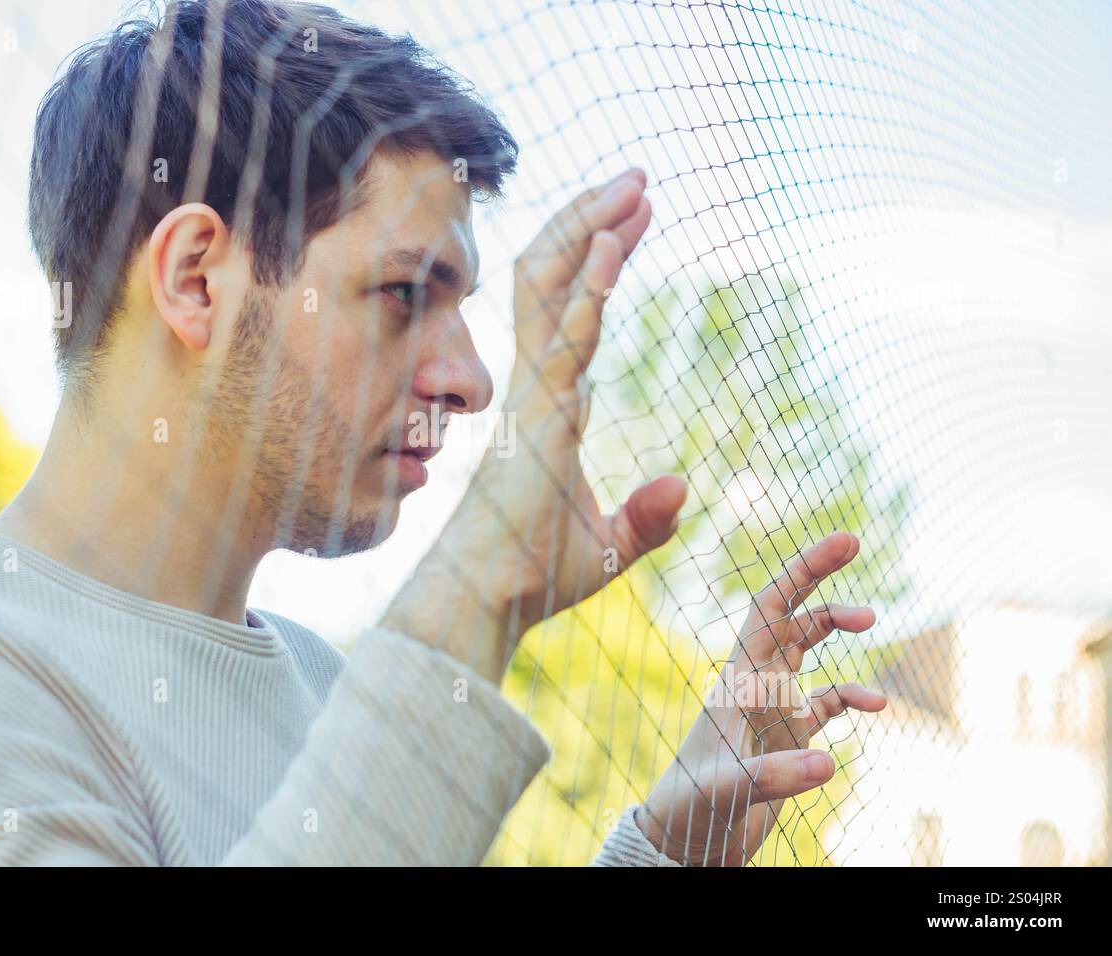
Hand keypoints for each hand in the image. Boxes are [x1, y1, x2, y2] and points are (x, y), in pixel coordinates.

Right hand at [383, 168, 686, 681]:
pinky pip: (566, 338)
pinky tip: (612, 243)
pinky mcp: (537, 416)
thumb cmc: (533, 577)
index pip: (572, 310)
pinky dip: (590, 288)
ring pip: (553, 290)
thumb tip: (683, 484)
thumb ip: (646, 517)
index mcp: (546, 407)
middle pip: (555, 281)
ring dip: (591, 231)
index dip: (601, 258)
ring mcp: (531, 397)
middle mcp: (534, 389)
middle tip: (639, 180)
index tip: (635, 219)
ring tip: (636, 186)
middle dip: (591, 222)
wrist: (488, 601)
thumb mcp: (609, 548)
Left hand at [636, 532, 887, 864]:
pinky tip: (875, 703)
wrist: (685, 838)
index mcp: (739, 677)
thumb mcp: (729, 785)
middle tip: (854, 542)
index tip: (845, 541)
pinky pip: (825, 703)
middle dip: (818, 577)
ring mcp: (772, 708)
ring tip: (871, 621)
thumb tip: (829, 762)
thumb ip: (775, 773)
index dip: (804, 570)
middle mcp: (755, 683)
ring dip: (834, 628)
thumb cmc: (691, 804)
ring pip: (806, 649)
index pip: (772, 606)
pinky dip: (851, 696)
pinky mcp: (787, 738)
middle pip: (790, 613)